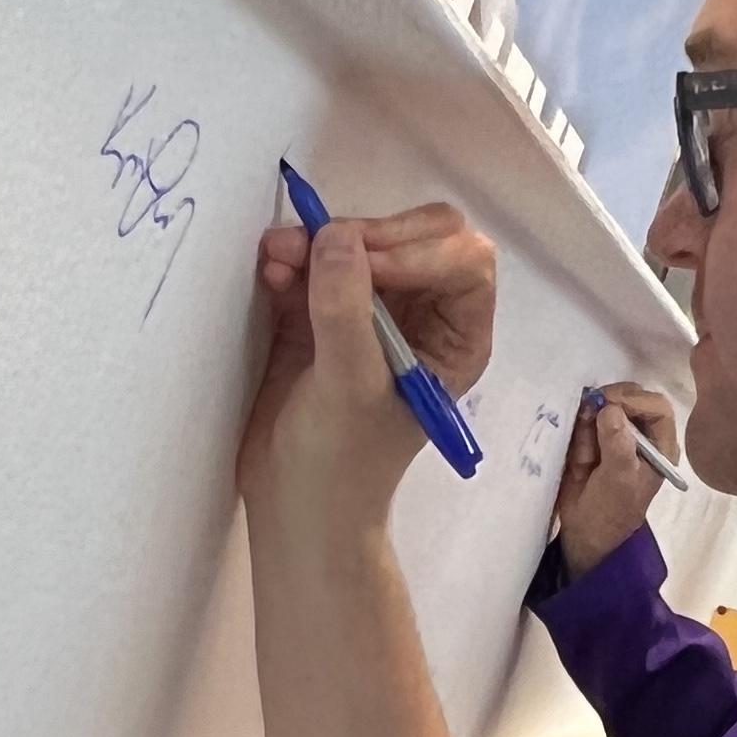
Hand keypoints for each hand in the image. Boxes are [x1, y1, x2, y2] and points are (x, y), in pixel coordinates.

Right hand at [241, 203, 496, 533]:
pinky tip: (271, 267)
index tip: (369, 268)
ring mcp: (372, 307)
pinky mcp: (322, 308)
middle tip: (320, 248)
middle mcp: (422, 314)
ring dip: (320, 239)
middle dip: (368, 235)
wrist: (293, 501)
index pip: (464, 261)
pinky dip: (294, 254)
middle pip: (417, 235)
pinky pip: (316, 259)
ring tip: (277, 254)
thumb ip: (346, 311)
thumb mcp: (350, 386)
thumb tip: (335, 237)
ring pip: (362, 240)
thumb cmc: (342, 460)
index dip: (420, 250)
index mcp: (455, 338)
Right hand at [554, 385, 681, 576]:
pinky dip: (578, 427)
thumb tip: (610, 410)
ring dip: (589, 420)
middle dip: (608, 405)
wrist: (584, 531)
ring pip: (604, 404)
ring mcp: (616, 432)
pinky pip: (585, 417)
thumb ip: (617, 445)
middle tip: (588, 416)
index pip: (657, 407)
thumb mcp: (618, 480)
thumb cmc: (611, 509)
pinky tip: (578, 453)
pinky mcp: (594, 436)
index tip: (609, 406)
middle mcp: (641, 434)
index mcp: (660, 445)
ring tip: (584, 452)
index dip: (635, 400)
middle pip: (630, 397)